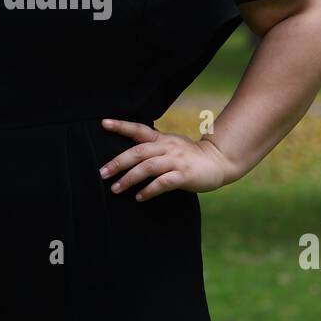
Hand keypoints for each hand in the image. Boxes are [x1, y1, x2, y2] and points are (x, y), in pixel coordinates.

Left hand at [97, 117, 233, 200]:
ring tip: (116, 189)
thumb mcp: (171, 145)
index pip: (139, 129)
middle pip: (138, 152)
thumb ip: (153, 147)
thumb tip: (130, 156)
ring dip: (129, 179)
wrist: (219, 161)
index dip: (121, 126)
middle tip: (102, 173)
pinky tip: (139, 197)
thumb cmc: (190, 156)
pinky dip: (149, 190)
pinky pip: (163, 183)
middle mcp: (167, 147)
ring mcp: (176, 161)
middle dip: (117, 163)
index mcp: (162, 139)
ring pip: (148, 167)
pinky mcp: (184, 175)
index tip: (104, 123)